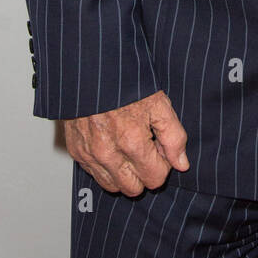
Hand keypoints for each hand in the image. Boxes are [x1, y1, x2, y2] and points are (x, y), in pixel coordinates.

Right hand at [64, 89, 188, 196]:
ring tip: (128, 148)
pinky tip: (112, 145)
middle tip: (146, 149)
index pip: (155, 178)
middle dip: (144, 173)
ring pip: (112, 186)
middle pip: (133, 189)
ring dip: (124, 174)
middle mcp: (108, 154)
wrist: (93, 68)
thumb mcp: (158, 103)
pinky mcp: (76, 151)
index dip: (163, 164)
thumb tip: (182, 164)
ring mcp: (89, 154)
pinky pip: (94, 174)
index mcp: (132, 142)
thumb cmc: (126, 81)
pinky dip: (105, 167)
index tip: (160, 147)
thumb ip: (173, 137)